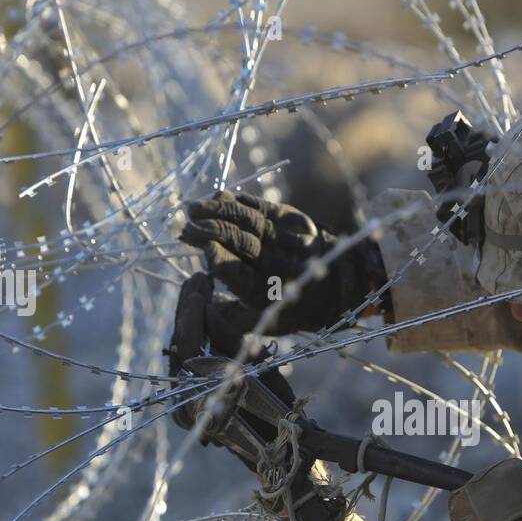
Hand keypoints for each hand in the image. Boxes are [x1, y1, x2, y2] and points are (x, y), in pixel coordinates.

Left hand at [165, 272, 294, 444]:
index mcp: (198, 392)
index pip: (186, 340)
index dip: (192, 307)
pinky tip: (202, 316)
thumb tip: (207, 308)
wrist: (277, 449)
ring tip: (200, 290)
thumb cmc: (275, 411)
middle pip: (179, 342)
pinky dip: (195, 336)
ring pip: (180, 350)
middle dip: (189, 306)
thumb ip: (228, 339)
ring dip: (190, 318)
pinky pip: (187, 362)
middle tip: (199, 278)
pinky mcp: (188, 400)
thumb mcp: (258, 369)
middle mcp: (183, 399)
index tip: (201, 280)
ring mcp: (182, 402)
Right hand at [179, 191, 385, 334]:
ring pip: (248, 220)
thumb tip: (196, 297)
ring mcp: (288, 240)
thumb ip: (229, 314)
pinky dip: (239, 201)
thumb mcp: (259, 322)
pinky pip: (262, 206)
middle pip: (241, 242)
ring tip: (193, 208)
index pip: (240, 274)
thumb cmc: (285, 308)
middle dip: (210, 232)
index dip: (219, 259)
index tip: (202, 248)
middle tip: (185, 227)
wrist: (336, 287)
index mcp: (269, 296)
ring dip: (218, 211)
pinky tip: (218, 198)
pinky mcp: (294, 220)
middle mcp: (280, 266)